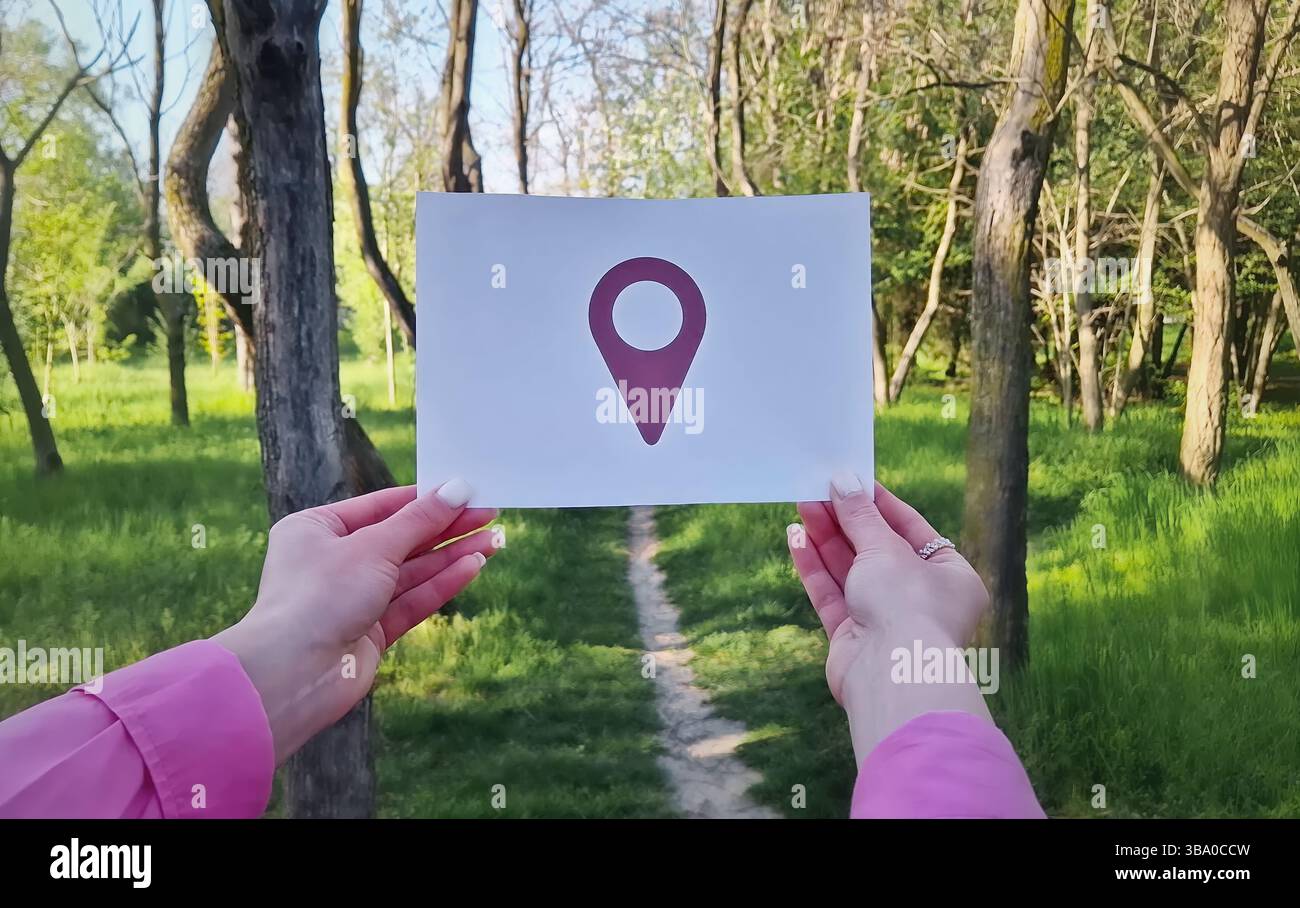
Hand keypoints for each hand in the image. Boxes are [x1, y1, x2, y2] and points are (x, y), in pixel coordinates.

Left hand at [213, 480, 498, 763]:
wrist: (293, 674)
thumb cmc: (320, 596)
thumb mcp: (374, 546)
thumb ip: (420, 520)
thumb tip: (458, 488)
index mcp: (317, 529)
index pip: (381, 506)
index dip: (426, 499)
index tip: (466, 492)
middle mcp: (333, 561)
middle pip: (401, 539)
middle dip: (446, 529)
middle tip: (490, 515)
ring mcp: (352, 598)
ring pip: (411, 572)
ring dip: (451, 557)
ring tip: (493, 541)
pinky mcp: (370, 631)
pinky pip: (411, 601)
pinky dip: (441, 584)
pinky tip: (473, 567)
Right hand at [788, 473, 990, 761]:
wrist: (892, 676)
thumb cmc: (907, 606)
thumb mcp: (885, 549)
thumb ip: (860, 515)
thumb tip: (843, 478)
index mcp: (951, 577)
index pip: (913, 529)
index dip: (880, 503)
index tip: (852, 479)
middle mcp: (921, 599)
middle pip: (877, 550)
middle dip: (845, 520)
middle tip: (816, 490)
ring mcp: (886, 620)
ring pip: (851, 571)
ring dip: (826, 539)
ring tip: (801, 506)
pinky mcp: (854, 637)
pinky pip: (833, 594)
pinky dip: (815, 568)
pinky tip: (796, 539)